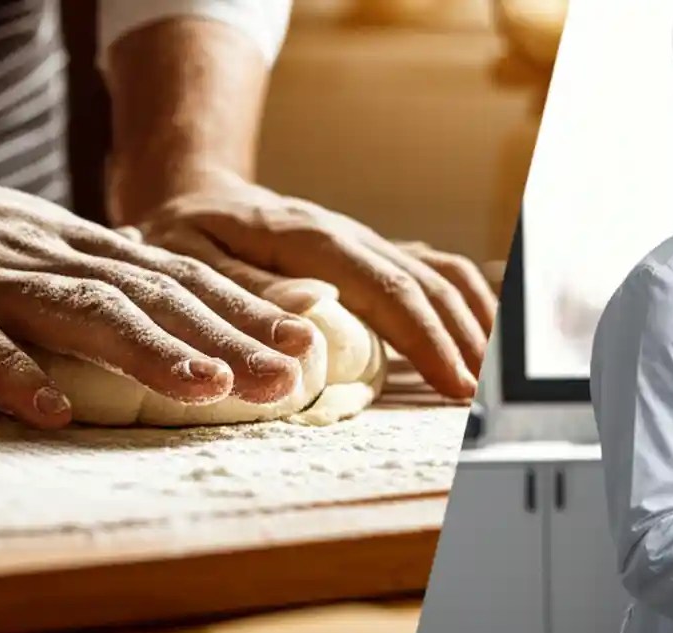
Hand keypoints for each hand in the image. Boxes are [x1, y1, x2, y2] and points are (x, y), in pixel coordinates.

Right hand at [0, 166, 317, 428]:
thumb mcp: (69, 251)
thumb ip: (144, 276)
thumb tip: (223, 294)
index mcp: (94, 253)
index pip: (186, 281)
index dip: (249, 313)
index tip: (309, 345)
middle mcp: (58, 262)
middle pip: (156, 299)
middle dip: (227, 338)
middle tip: (290, 377)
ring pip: (82, 314)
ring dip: (149, 352)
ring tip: (210, 389)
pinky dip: (14, 374)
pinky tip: (55, 411)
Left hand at [132, 168, 496, 397]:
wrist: (194, 193)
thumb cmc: (184, 235)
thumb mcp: (189, 261)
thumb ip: (246, 291)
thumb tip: (313, 315)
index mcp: (308, 237)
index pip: (386, 287)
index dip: (426, 336)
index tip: (455, 383)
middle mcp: (347, 233)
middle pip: (424, 282)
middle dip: (458, 340)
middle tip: (476, 399)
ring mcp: (363, 240)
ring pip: (438, 272)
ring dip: (471, 320)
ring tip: (488, 374)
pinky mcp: (369, 251)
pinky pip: (432, 268)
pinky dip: (466, 298)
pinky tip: (483, 334)